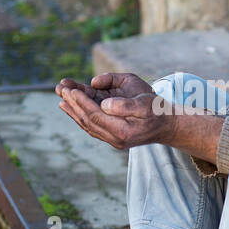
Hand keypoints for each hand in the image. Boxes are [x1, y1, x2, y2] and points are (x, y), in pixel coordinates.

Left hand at [55, 73, 171, 149]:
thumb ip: (125, 104)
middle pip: (88, 121)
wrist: (168, 126)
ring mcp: (113, 139)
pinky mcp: (113, 136)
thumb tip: (104, 103)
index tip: (71, 89)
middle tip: (60, 88)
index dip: (82, 102)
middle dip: (73, 103)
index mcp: (122, 131)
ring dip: (73, 110)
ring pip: (88, 124)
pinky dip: (80, 116)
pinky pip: (92, 126)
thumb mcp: (146, 103)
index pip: (95, 116)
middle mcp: (115, 139)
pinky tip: (72, 107)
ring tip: (61, 97)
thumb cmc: (158, 110)